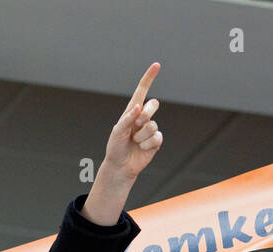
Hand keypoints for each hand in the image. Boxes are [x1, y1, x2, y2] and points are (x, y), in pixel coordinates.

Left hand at [82, 63, 162, 225]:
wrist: (121, 166)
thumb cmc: (116, 147)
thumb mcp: (117, 132)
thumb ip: (127, 119)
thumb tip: (138, 108)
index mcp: (132, 110)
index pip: (142, 90)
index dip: (149, 78)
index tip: (157, 65)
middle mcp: (143, 117)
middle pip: (153, 105)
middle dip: (146, 114)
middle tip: (136, 126)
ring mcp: (150, 128)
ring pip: (153, 125)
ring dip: (142, 136)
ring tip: (134, 142)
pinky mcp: (156, 141)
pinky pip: (157, 137)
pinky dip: (148, 144)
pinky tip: (142, 148)